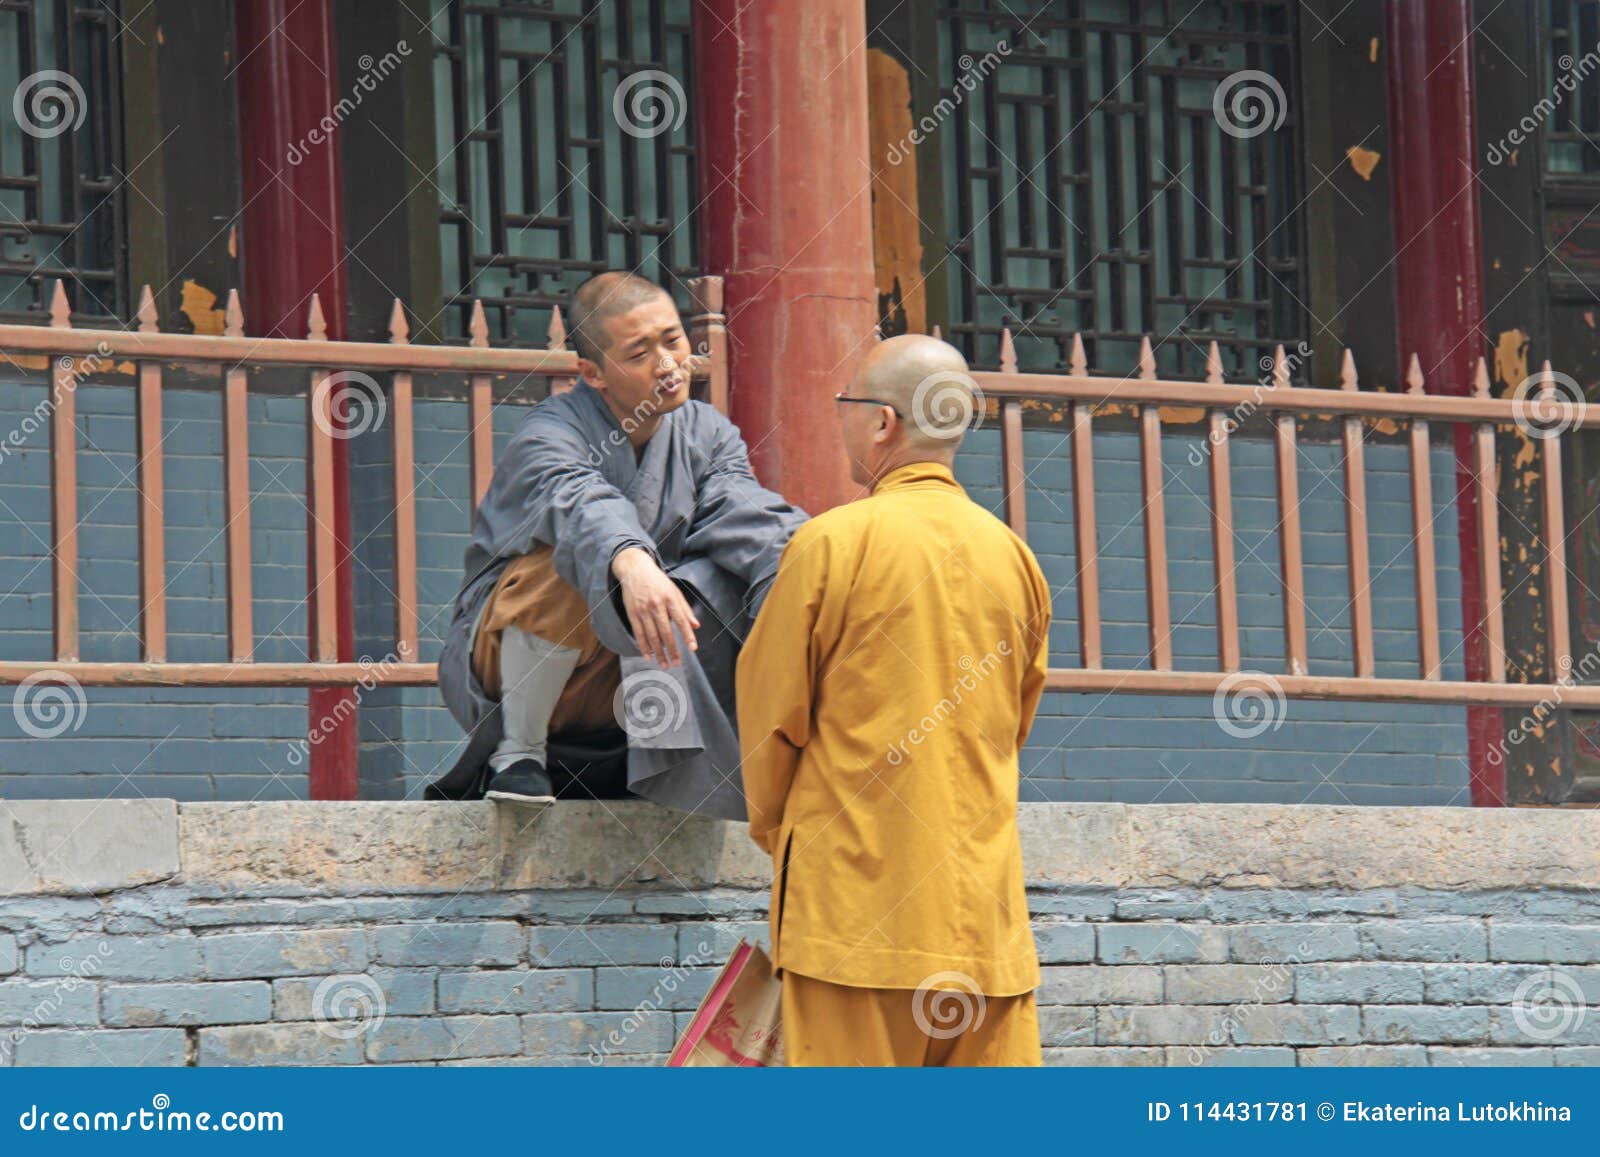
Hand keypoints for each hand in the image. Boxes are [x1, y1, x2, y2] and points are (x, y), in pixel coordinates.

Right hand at [612, 547, 699, 666]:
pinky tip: (648, 656)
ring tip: (664, 664)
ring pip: (652, 636)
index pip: (681, 620)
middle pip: (666, 632)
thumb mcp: (675, 591)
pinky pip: (639, 633)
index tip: (693, 648)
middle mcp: (657, 605)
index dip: (687, 635)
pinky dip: (644, 646)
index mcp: (670, 599)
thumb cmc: (658, 581)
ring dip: (658, 652)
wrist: (635, 569)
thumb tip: (696, 626)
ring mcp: (643, 610)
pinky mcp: (632, 613)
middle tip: (677, 664)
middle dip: (672, 650)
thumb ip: (685, 609)